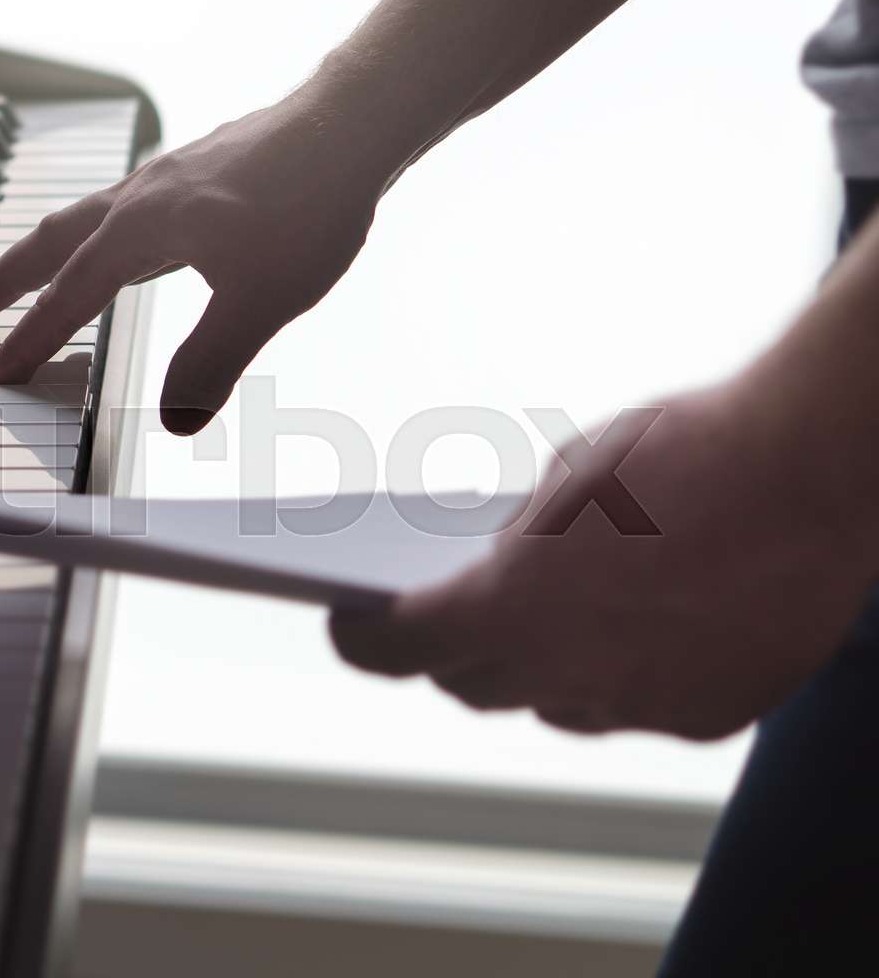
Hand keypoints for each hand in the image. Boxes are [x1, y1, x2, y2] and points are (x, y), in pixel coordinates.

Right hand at [0, 92, 389, 434]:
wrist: (354, 125)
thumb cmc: (308, 205)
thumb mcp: (259, 301)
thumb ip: (210, 362)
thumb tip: (173, 421)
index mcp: (139, 228)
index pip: (70, 295)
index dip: (32, 339)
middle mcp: (141, 197)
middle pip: (55, 240)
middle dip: (10, 277)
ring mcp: (170, 178)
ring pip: (90, 217)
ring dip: (54, 251)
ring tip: (37, 274)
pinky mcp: (202, 170)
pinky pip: (130, 206)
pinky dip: (106, 233)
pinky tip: (133, 242)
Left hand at [329, 386, 875, 739]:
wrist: (815, 466)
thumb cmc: (679, 448)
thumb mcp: (564, 474)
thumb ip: (518, 540)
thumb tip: (504, 572)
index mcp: (509, 610)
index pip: (403, 649)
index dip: (364, 639)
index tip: (349, 624)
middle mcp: (567, 675)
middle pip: (475, 685)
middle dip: (450, 653)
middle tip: (440, 622)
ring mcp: (640, 705)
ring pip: (559, 705)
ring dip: (537, 671)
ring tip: (533, 630)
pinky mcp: (707, 715)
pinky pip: (638, 705)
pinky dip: (622, 674)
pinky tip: (627, 633)